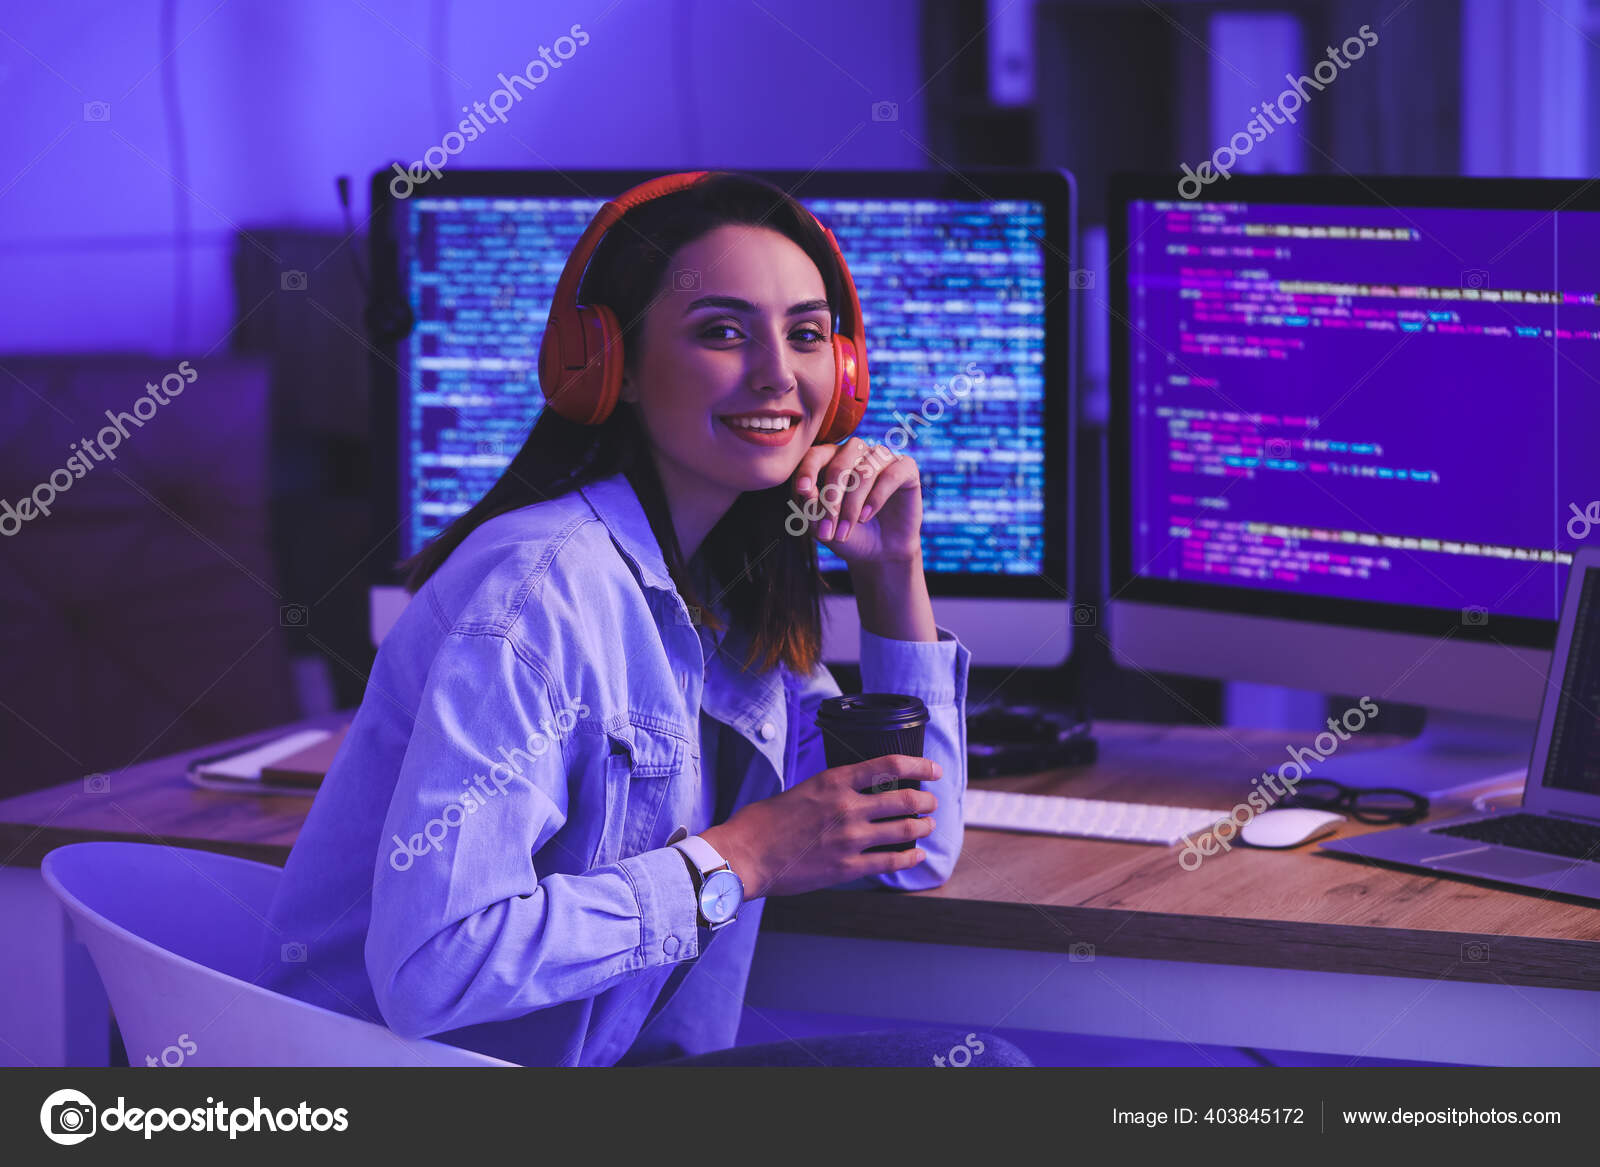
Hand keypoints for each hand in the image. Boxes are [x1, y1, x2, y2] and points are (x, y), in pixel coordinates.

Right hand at [700, 754, 940, 898]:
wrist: (745, 856)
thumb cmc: (764, 822)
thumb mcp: (802, 790)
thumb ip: (832, 791)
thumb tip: (857, 794)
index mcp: (834, 781)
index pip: (889, 766)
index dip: (919, 766)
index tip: (933, 770)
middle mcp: (847, 806)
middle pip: (905, 799)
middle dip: (926, 801)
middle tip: (931, 803)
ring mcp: (850, 838)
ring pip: (904, 830)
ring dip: (922, 827)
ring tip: (927, 827)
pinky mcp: (847, 867)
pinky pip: (891, 861)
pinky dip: (910, 857)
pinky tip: (916, 855)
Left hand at [790, 438, 921, 566]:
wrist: (880, 552)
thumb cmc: (847, 533)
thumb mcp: (823, 526)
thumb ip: (811, 506)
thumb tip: (806, 489)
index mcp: (831, 459)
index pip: (815, 455)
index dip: (808, 470)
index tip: (802, 490)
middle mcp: (857, 453)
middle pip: (839, 463)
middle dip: (831, 499)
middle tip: (827, 530)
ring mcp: (882, 458)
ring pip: (864, 471)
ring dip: (852, 505)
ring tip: (846, 531)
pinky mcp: (906, 469)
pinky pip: (891, 475)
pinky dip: (876, 497)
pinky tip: (866, 516)